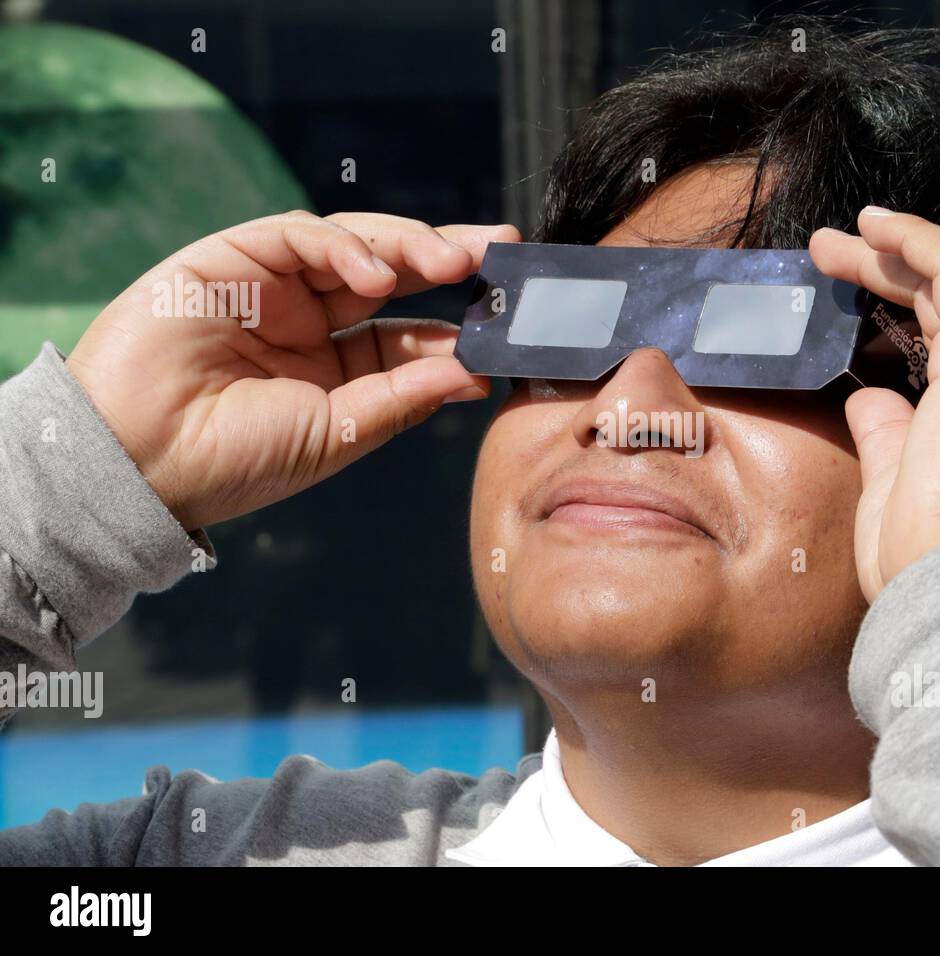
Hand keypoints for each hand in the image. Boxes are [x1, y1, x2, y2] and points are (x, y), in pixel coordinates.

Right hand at [66, 210, 520, 529]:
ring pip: (357, 244)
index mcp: (337, 368)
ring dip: (409, 245)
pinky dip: (344, 246)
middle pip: (396, 274)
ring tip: (453, 263)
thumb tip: (478, 374)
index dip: (463, 322)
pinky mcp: (232, 257)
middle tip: (504, 252)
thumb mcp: (338, 434)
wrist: (140, 464)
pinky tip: (377, 274)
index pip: (413, 333)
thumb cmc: (235, 462)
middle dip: (452, 258)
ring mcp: (273, 286)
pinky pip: (300, 234)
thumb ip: (404, 396)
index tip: (513, 321)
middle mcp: (310, 321)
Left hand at [810, 206, 939, 603]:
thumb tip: (869, 396)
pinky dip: (916, 240)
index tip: (854, 301)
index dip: (912, 310)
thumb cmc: (929, 568)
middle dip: (895, 272)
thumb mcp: (897, 490)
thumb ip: (889, 437)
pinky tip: (873, 224)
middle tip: (831, 256)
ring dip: (894, 251)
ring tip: (833, 239)